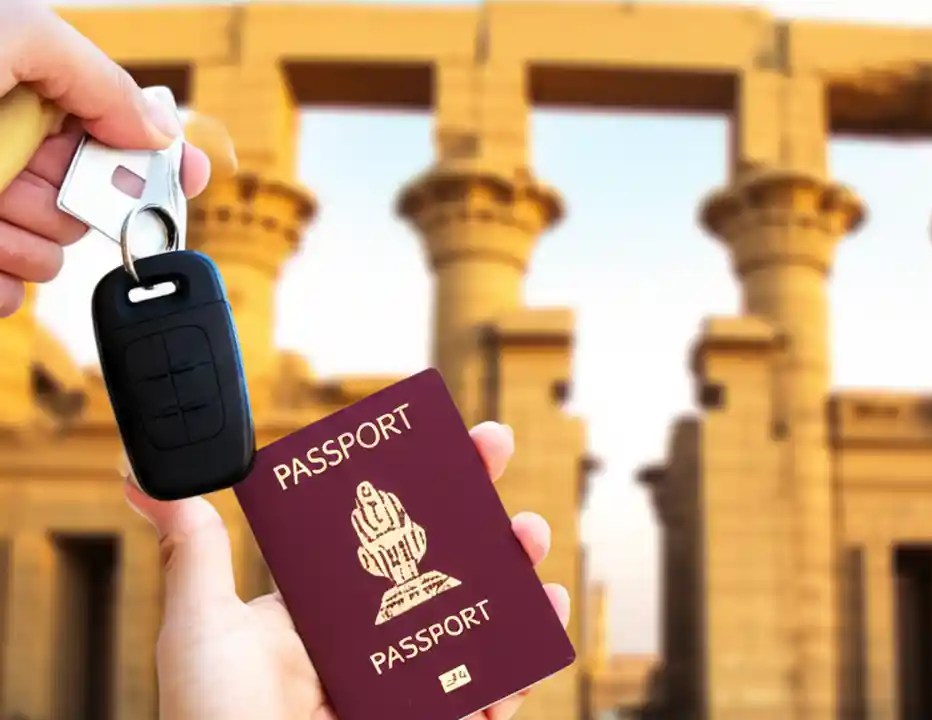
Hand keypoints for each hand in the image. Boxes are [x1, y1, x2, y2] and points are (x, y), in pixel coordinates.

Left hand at [0, 0, 212, 316]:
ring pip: (51, 249)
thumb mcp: (13, 32)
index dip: (163, 156)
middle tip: (39, 186)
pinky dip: (4, 289)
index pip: (120, 129)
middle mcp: (7, 144)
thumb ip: (99, 77)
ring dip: (33, 250)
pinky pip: (8, 288)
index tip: (190, 179)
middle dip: (81, 204)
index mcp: (29, 90)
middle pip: (92, 197)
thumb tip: (162, 129)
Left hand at [122, 422, 569, 719]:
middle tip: (508, 482)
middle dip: (490, 522)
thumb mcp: (201, 631)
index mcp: (326, 611)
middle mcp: (373, 644)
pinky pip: (490, 696)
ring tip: (533, 553)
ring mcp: (407, 689)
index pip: (391, 531)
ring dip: (520, 584)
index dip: (434, 483)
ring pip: (482, 625)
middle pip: (450, 569)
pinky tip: (537, 630)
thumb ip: (195, 555)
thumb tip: (146, 474)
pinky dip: (522, 667)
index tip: (464, 442)